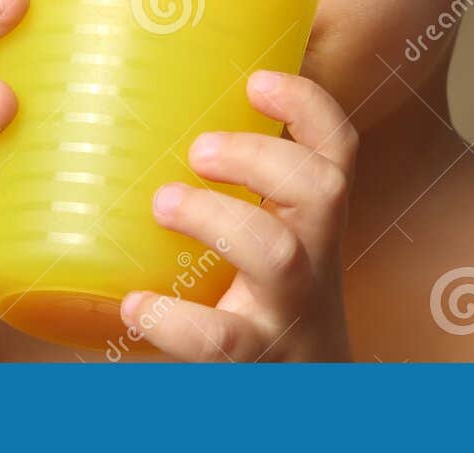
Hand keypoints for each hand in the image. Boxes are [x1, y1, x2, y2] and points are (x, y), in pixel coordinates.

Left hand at [119, 71, 357, 361]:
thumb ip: (241, 183)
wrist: (305, 394)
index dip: (309, 107)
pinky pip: (220, 338)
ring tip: (165, 202)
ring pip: (277, 254)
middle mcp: (314, 258)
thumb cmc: (266, 297)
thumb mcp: (273, 234)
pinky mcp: (252, 360)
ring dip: (218, 218)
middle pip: (322, 189)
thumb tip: (156, 105)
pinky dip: (173, 318)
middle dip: (262, 156)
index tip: (258, 80)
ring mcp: (288, 310)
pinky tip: (134, 305)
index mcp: (315, 219)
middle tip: (200, 150)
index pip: (338, 149)